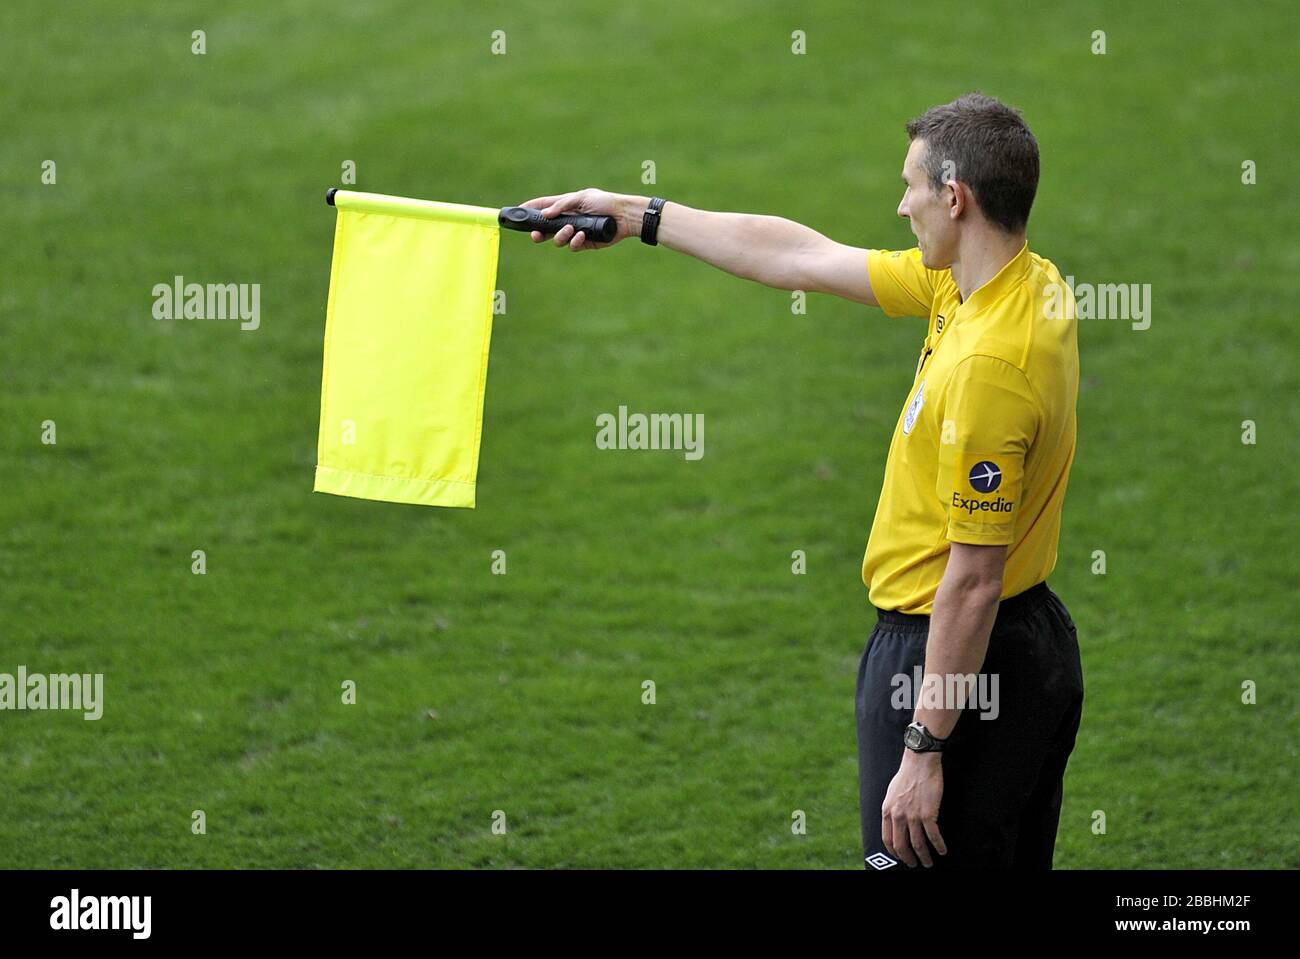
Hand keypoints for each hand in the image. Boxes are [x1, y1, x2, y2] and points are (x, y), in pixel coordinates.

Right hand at [518, 188, 645, 250]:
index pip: (543, 206)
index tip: (517, 212)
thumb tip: (544, 215)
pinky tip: (582, 236)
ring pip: (557, 239)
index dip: (530, 209)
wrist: (623, 217)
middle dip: (538, 232)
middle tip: (536, 235)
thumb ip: (562, 206)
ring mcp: (575, 232)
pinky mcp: (584, 243)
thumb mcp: (581, 198)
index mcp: (566, 205)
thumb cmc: (604, 202)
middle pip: (545, 228)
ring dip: (560, 236)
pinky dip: (575, 241)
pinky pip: (573, 246)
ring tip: (571, 230)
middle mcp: (568, 219)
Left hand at [880, 750, 947, 867]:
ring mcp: (913, 816)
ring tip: (929, 863)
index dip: (894, 852)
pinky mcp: (928, 814)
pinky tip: (942, 851)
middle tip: (914, 864)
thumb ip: (892, 809)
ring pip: (918, 845)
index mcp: (887, 811)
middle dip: (909, 859)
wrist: (919, 762)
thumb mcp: (891, 793)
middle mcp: (898, 816)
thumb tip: (893, 821)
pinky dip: (939, 846)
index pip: (888, 839)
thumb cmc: (907, 775)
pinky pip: (933, 836)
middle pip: (901, 846)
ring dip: (924, 857)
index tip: (900, 857)